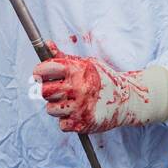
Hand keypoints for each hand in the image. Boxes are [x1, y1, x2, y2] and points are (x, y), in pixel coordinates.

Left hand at [33, 44, 167, 133]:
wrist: (127, 100)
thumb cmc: (104, 80)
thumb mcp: (87, 63)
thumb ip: (65, 57)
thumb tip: (47, 44)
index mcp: (77, 70)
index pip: (45, 69)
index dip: (40, 72)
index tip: (41, 74)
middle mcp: (77, 88)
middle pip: (44, 91)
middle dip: (48, 91)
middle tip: (58, 90)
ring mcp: (80, 107)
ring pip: (50, 109)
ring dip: (57, 107)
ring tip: (71, 102)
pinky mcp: (82, 123)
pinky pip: (61, 124)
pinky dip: (67, 120)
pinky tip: (77, 113)